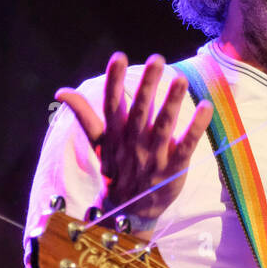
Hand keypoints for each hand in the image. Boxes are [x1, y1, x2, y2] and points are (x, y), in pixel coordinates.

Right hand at [55, 52, 213, 224]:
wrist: (130, 210)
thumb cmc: (117, 168)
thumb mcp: (99, 142)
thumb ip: (85, 115)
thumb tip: (60, 92)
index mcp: (116, 134)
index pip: (112, 104)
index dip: (114, 81)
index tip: (118, 57)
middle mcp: (134, 142)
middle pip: (141, 111)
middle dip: (148, 86)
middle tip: (157, 59)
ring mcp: (154, 156)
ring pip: (164, 126)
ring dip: (172, 103)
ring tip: (181, 78)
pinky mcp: (174, 168)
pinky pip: (187, 147)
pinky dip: (196, 128)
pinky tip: (206, 108)